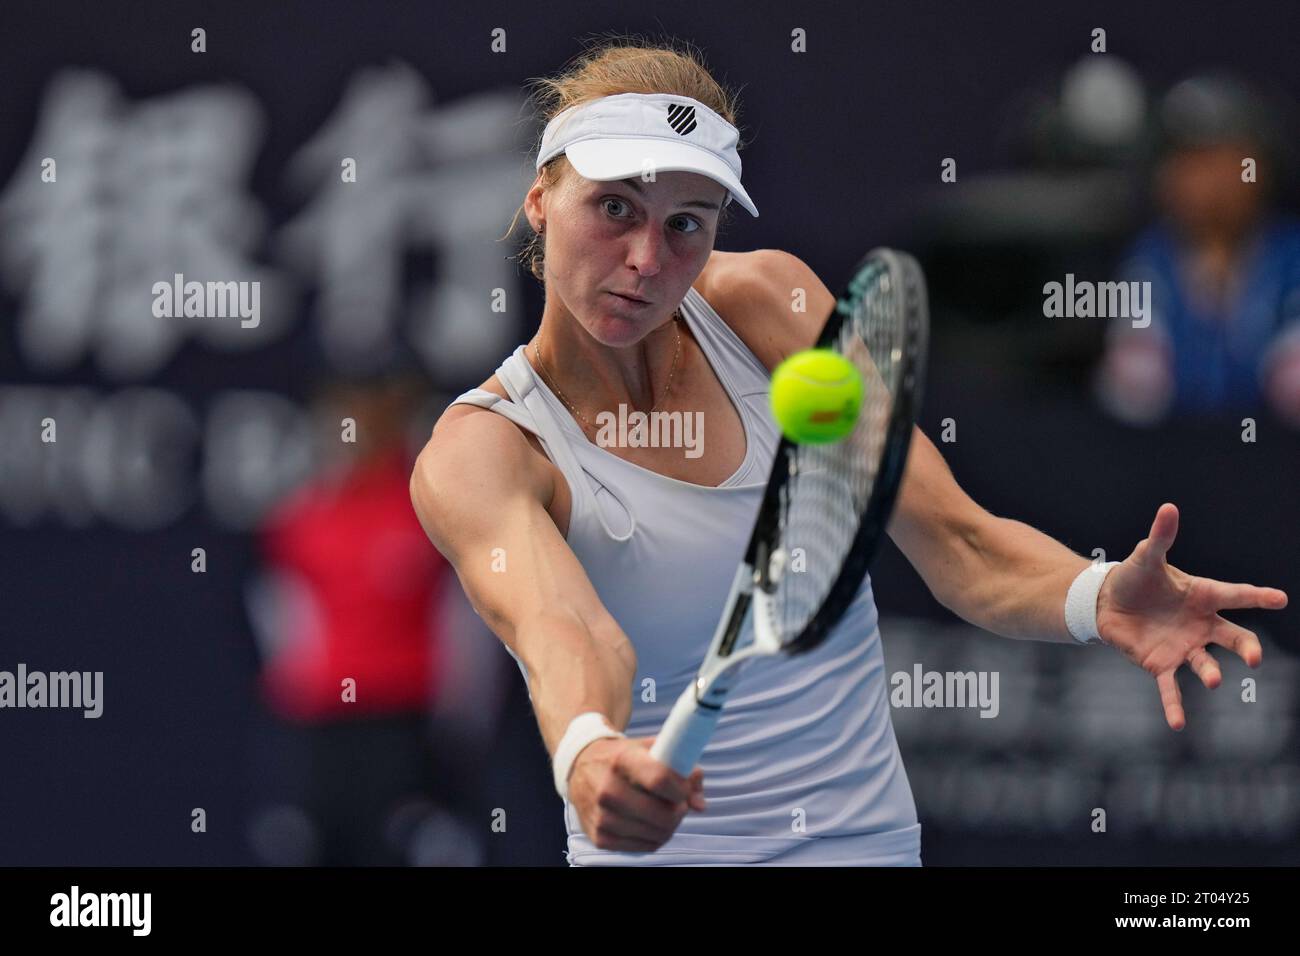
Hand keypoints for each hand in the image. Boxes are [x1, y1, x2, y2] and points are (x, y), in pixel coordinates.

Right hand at [567, 736, 705, 851]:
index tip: (684, 788)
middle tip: (678, 803)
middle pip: (664, 815)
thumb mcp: (650, 749)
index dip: (682, 788)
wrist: (581, 766)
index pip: (661, 779)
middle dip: (680, 811)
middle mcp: (608, 789)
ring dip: (669, 826)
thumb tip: (700, 804)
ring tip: (665, 812)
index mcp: (623, 760)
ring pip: (658, 834)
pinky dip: (654, 838)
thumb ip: (682, 769)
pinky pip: (643, 847)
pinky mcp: (599, 837)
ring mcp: (602, 816)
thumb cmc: (624, 757)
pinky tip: (649, 823)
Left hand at [1096, 503, 1288, 730]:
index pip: (1235, 595)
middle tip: (1253, 657)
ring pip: (1205, 663)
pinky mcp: (1160, 664)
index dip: (1257, 597)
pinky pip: (1171, 689)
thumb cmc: (1135, 577)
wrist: (1108, 602)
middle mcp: (1201, 625)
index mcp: (1203, 596)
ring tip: (1215, 680)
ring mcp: (1184, 647)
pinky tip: (1178, 725)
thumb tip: (1168, 507)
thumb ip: (1161, 536)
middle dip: (1245, 647)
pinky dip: (1175, 706)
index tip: (1279, 599)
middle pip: (1232, 637)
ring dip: (1212, 672)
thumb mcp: (1146, 556)